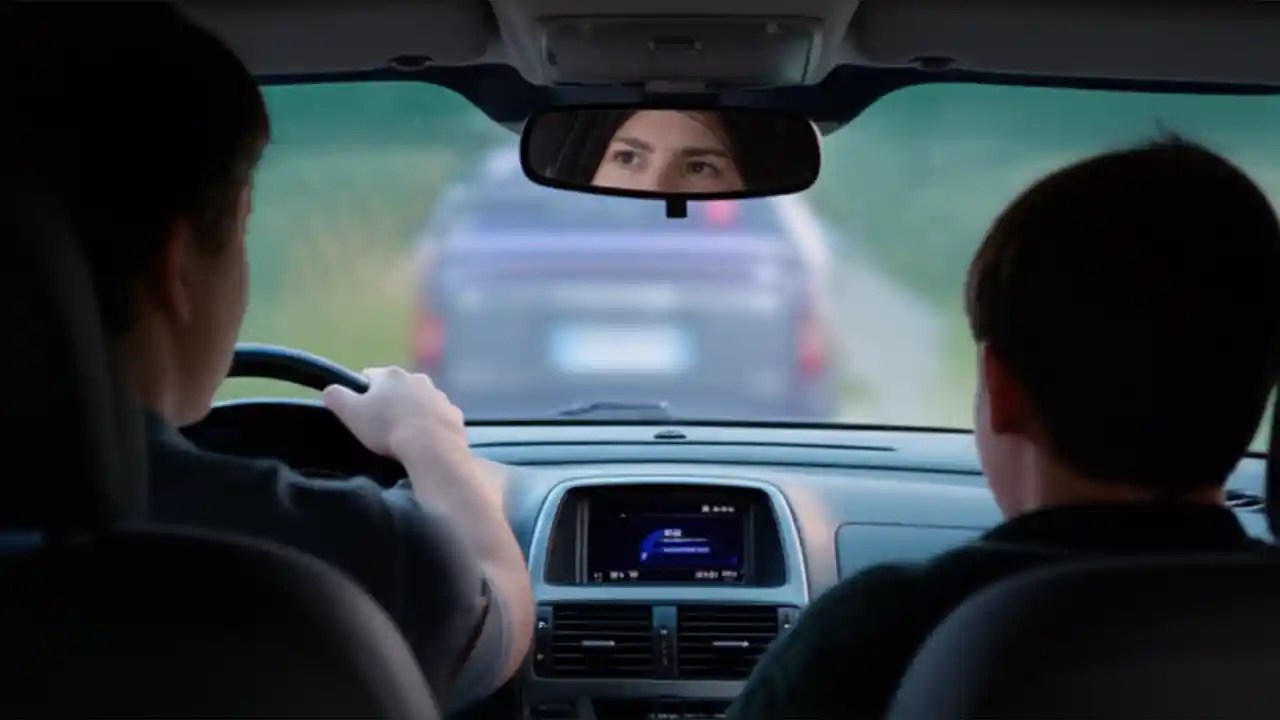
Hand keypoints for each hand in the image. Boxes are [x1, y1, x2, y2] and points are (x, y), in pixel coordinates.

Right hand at [322, 366, 466, 461]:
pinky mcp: (454, 414)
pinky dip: (431, 426)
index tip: (360, 412)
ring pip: (419, 401)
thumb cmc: (387, 428)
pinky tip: (425, 441)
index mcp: (391, 375)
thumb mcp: (350, 412)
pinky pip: (438, 418)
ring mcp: (439, 396)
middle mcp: (418, 378)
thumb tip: (330, 390)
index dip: (362, 394)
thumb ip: (335, 396)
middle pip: (397, 388)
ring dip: (412, 413)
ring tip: (404, 436)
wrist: (432, 448)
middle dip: (389, 402)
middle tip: (382, 426)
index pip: (369, 377)